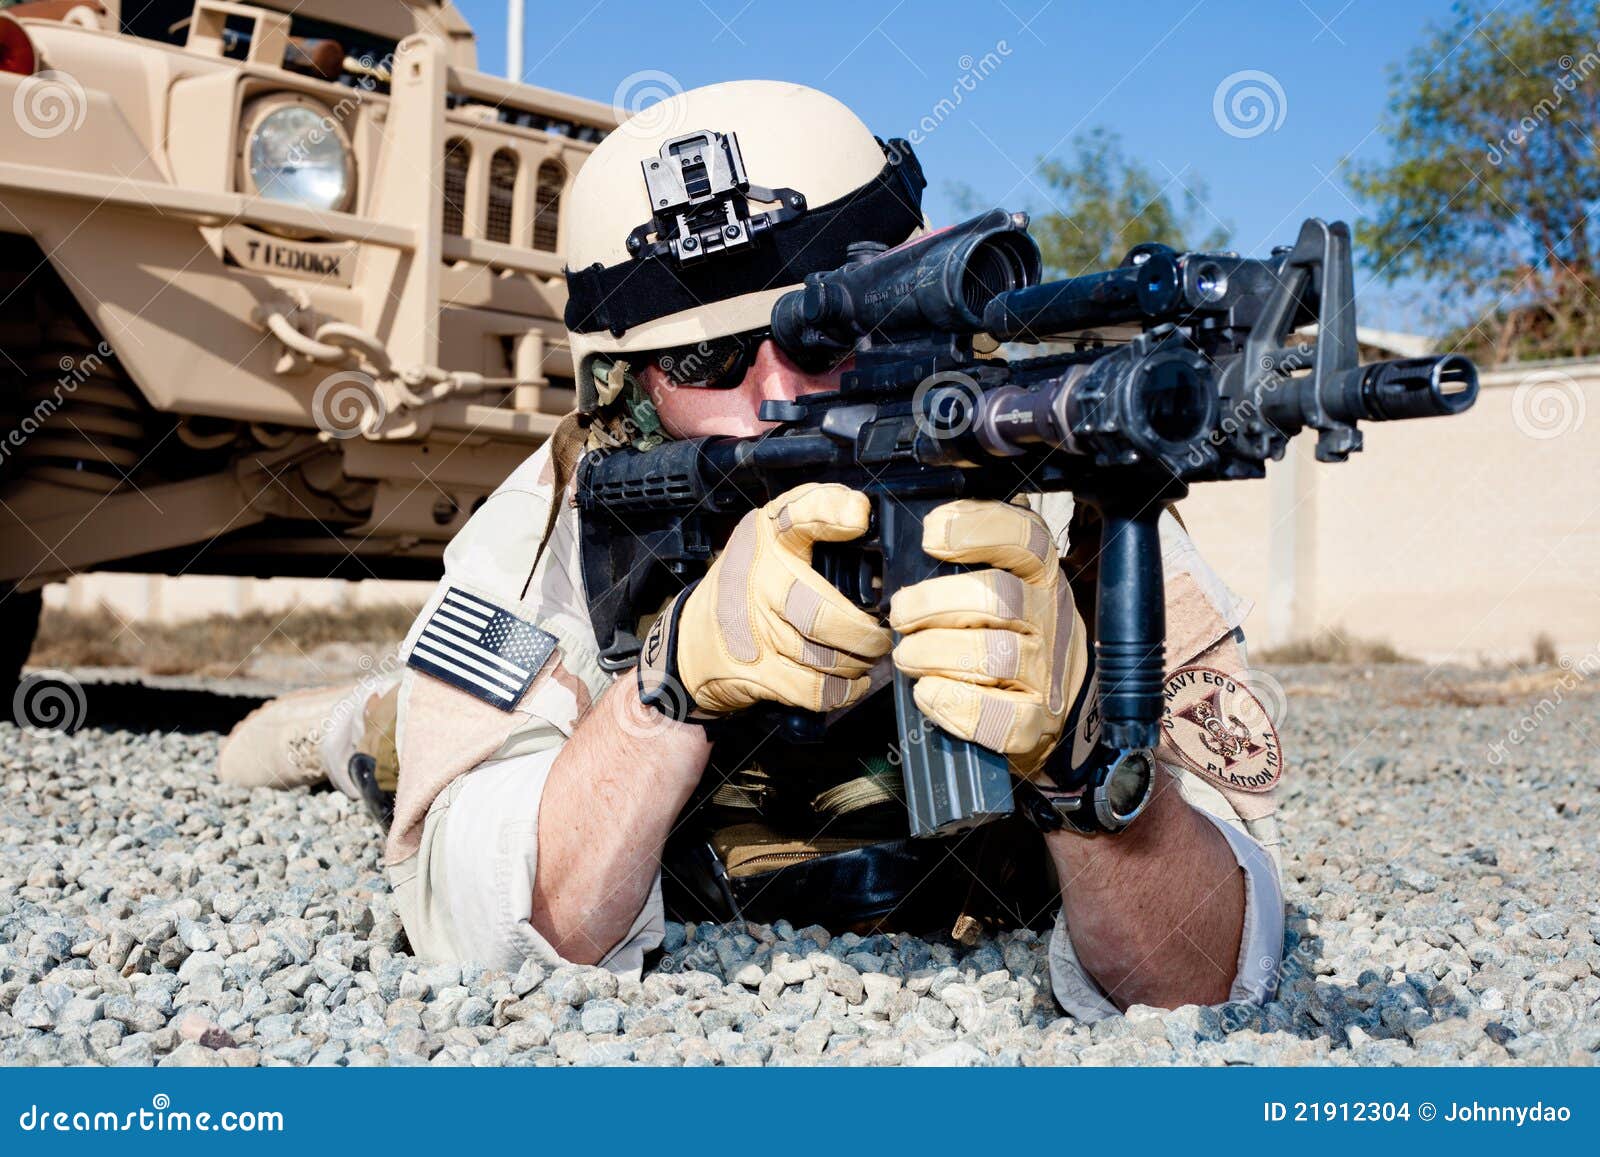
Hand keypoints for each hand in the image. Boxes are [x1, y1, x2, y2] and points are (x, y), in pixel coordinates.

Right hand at [639, 483, 891, 717]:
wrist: (692, 639)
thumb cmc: (747, 585)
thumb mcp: (770, 540)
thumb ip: (816, 521)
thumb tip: (864, 516)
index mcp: (766, 539)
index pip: (797, 514)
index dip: (831, 511)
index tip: (858, 517)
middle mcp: (758, 581)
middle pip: (823, 614)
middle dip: (864, 633)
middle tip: (880, 634)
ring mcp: (753, 632)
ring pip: (824, 657)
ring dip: (858, 662)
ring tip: (867, 656)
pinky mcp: (757, 674)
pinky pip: (813, 690)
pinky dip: (844, 691)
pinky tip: (853, 682)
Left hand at [889, 499, 1088, 780]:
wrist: (1056, 702)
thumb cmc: (1007, 635)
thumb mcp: (1000, 587)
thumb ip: (962, 567)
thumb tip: (893, 554)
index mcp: (1040, 576)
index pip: (1026, 537)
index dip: (977, 529)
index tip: (931, 537)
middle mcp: (1050, 617)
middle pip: (998, 598)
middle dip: (934, 604)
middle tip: (900, 614)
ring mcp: (1048, 671)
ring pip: (995, 657)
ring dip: (936, 654)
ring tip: (907, 656)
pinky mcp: (1039, 720)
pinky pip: (1003, 718)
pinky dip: (958, 706)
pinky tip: (928, 694)